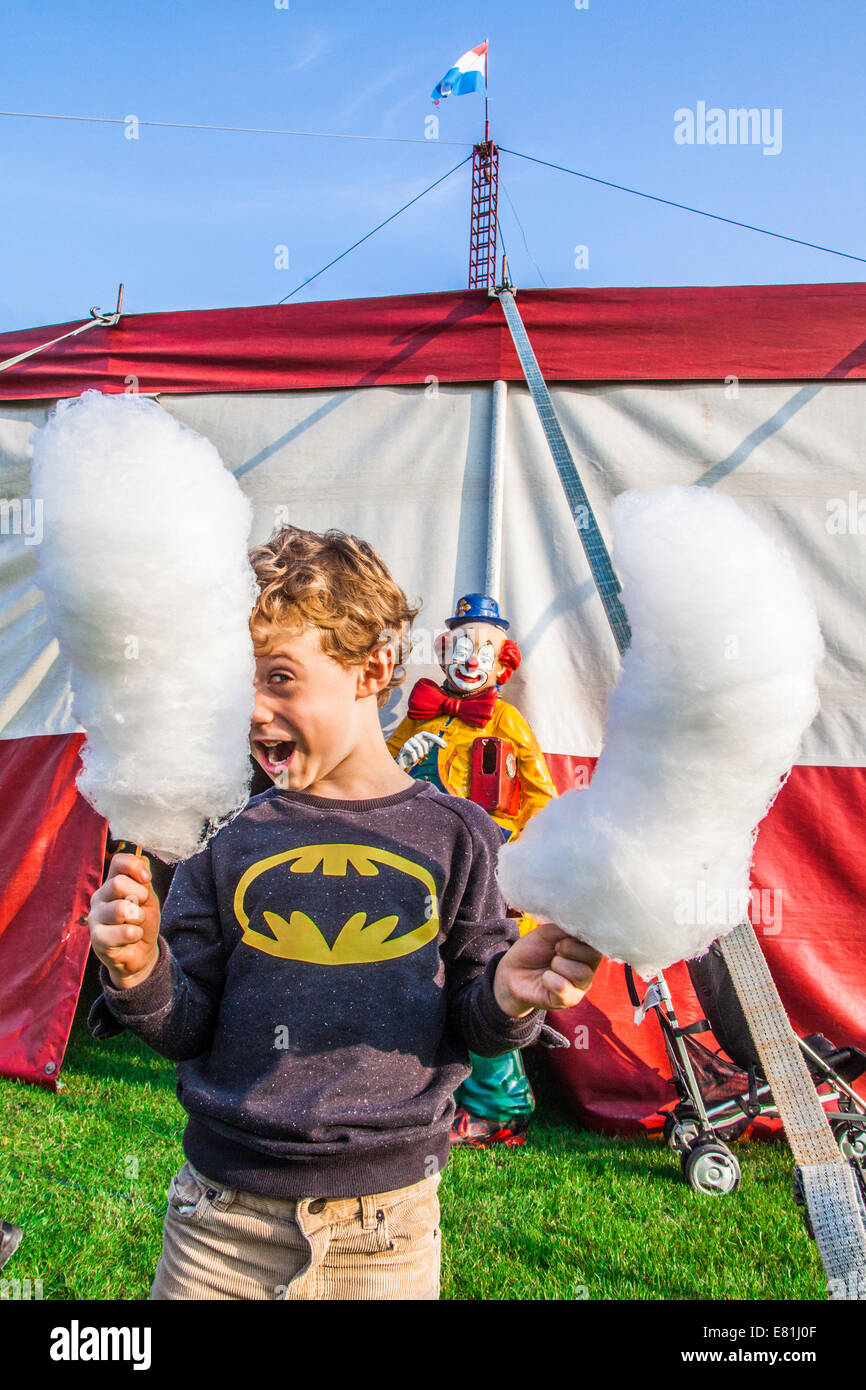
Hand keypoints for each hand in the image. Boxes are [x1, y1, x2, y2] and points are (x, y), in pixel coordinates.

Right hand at [88, 852, 160, 988]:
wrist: (140, 953)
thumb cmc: (142, 922)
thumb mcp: (147, 899)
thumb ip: (143, 880)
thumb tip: (142, 861)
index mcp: (111, 883)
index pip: (118, 862)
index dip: (135, 866)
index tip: (146, 879)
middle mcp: (99, 897)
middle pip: (118, 884)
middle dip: (140, 896)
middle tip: (141, 909)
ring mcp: (95, 917)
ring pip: (121, 908)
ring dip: (138, 917)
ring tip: (136, 924)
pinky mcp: (97, 938)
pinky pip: (125, 931)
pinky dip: (136, 934)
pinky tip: (131, 938)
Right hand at [397, 730, 446, 768]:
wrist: (404, 761)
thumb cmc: (417, 755)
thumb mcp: (426, 750)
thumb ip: (433, 746)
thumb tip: (444, 745)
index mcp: (422, 736)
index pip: (431, 736)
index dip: (438, 740)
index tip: (445, 746)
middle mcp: (416, 736)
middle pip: (424, 744)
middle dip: (425, 752)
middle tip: (423, 756)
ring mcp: (410, 740)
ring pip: (418, 747)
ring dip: (419, 756)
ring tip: (418, 759)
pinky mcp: (405, 746)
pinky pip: (412, 751)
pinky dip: (414, 758)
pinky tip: (413, 761)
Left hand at [493, 923, 601, 1016]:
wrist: (512, 972)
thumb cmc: (533, 950)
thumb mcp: (549, 932)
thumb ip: (567, 928)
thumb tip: (583, 924)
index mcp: (586, 948)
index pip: (598, 940)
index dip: (580, 935)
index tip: (563, 936)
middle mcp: (588, 967)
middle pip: (593, 956)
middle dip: (568, 948)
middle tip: (554, 949)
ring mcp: (580, 986)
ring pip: (581, 973)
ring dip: (559, 964)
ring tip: (550, 964)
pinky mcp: (568, 1000)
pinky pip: (564, 988)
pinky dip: (550, 979)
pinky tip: (544, 978)